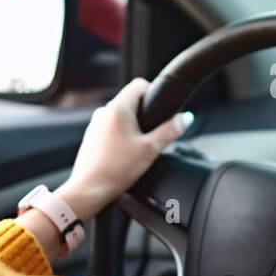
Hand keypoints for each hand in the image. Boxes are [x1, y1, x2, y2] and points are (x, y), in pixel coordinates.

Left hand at [57, 78, 192, 220]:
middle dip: (145, 115)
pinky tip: (125, 155)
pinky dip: (121, 137)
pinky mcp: (92, 137)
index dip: (154, 93)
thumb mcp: (151, 149)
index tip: (161, 110)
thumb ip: (170, 131)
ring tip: (138, 149)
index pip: (139, 85)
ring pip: (121, 116)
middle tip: (152, 136)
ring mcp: (95, 124)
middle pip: (131, 101)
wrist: (89, 190)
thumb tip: (185, 118)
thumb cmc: (116, 170)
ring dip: (133, 127)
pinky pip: (111, 129)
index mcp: (118, 108)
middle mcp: (104, 112)